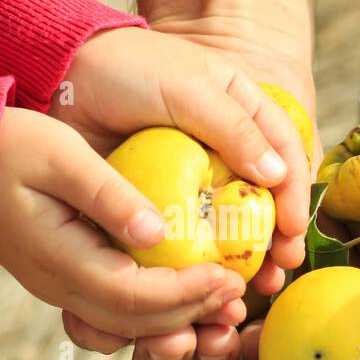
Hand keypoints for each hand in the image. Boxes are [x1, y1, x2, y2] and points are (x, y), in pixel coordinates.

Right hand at [0, 107, 247, 338]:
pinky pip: (115, 311)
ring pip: (127, 325)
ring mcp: (60, 289)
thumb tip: (156, 232)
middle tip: (240, 294)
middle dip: (192, 314)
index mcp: (61, 260)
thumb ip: (109, 196)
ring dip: (176, 320)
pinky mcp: (65, 279)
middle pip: (138, 322)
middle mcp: (60, 286)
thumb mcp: (62, 156)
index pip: (137, 297)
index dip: (188, 293)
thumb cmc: (10, 147)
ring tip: (221, 302)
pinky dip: (154, 310)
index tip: (230, 278)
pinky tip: (186, 292)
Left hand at [56, 26, 309, 283]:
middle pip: (264, 199)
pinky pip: (186, 237)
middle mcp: (225, 149)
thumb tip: (277, 177)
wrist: (63, 78)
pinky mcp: (159, 202)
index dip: (296, 195)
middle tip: (277, 271)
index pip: (285, 155)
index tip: (292, 233)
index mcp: (244, 113)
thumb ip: (233, 128)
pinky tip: (202, 285)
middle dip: (276, 240)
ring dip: (243, 259)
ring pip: (228, 225)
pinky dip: (197, 264)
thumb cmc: (131, 69)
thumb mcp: (189, 88)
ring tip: (251, 290)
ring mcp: (191, 178)